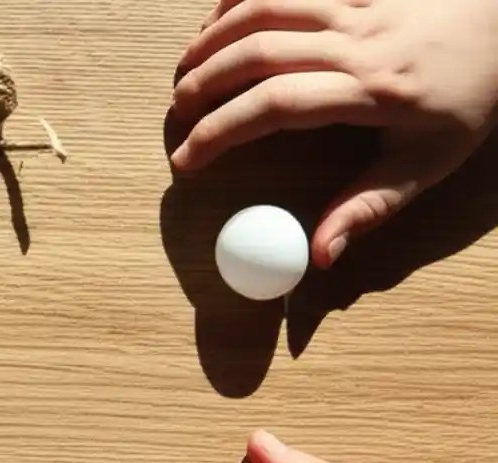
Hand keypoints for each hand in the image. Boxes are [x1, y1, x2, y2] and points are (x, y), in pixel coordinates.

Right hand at [170, 0, 497, 267]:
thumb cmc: (466, 98)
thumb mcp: (426, 164)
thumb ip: (367, 208)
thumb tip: (317, 256)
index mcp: (374, 91)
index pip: (275, 107)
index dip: (219, 133)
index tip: (186, 162)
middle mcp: (358, 40)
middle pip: (255, 53)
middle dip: (201, 85)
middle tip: (177, 116)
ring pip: (260, 6)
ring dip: (209, 38)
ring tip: (184, 70)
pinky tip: (218, 23)